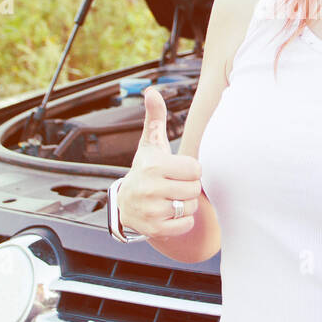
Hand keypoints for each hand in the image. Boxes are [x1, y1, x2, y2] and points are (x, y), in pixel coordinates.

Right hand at [119, 86, 202, 237]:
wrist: (125, 203)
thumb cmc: (146, 168)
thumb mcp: (150, 143)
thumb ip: (155, 117)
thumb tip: (152, 91)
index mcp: (153, 166)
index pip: (195, 169)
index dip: (190, 169)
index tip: (177, 170)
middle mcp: (150, 189)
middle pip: (195, 189)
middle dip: (188, 187)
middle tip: (174, 185)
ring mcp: (151, 211)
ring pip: (191, 207)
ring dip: (185, 204)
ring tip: (170, 198)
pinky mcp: (154, 229)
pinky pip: (186, 226)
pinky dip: (182, 222)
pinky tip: (169, 213)